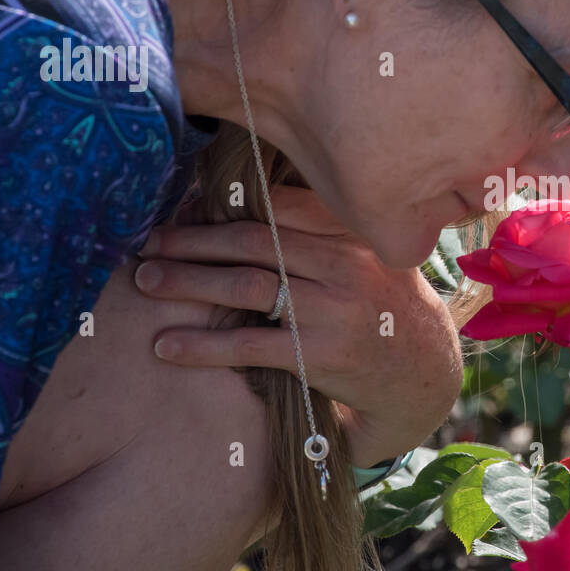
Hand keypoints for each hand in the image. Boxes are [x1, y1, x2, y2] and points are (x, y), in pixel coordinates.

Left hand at [132, 186, 462, 467]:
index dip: (223, 205)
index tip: (182, 206)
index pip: (278, 205)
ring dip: (186, 283)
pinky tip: (166, 346)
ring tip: (145, 282)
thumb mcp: (368, 254)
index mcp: (352, 231)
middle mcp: (347, 263)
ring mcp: (335, 308)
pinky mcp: (322, 354)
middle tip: (148, 243)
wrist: (424, 373)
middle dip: (192, 240)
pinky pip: (248, 344)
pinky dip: (201, 344)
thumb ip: (322, 227)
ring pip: (244, 286)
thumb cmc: (383, 306)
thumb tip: (246, 198)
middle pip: (253, 240)